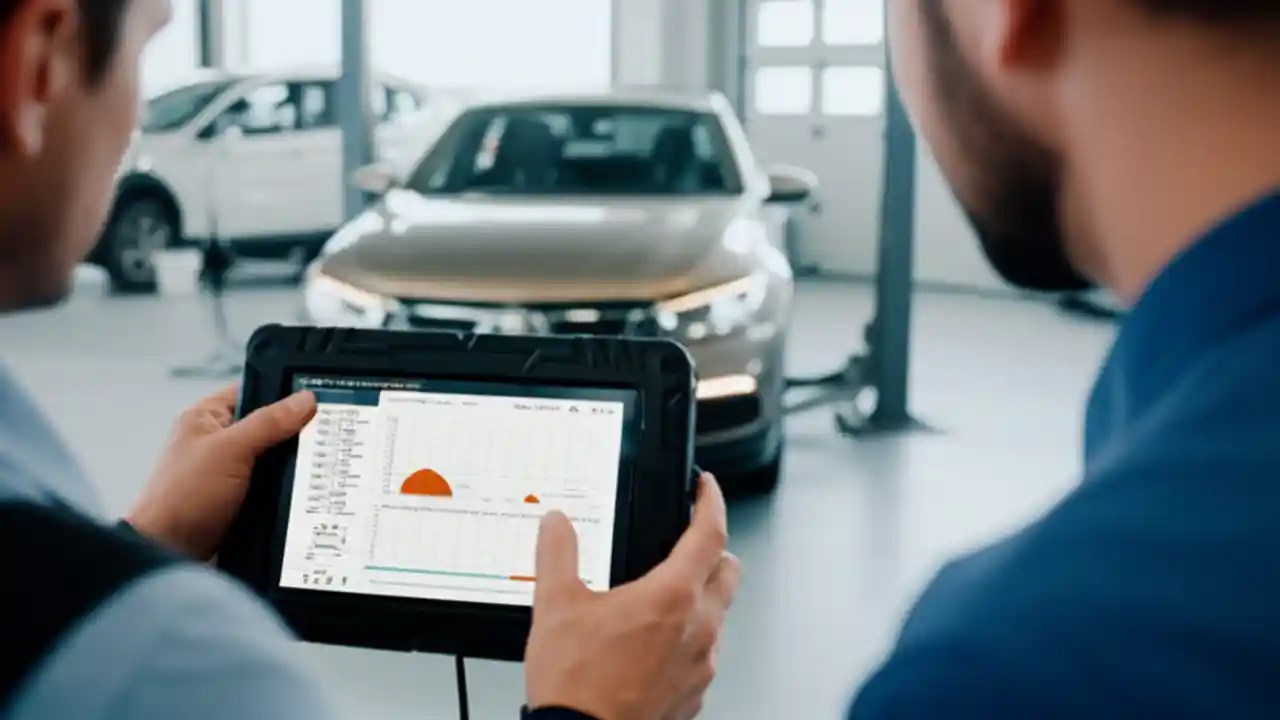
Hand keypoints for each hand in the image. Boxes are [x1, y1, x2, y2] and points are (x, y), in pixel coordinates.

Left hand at [127, 386, 316, 560]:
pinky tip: (308, 492)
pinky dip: (289, 490)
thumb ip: (269, 422)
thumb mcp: (230, 450)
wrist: (170, 554)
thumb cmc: (181, 499)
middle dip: (296, 434)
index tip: (318, 398)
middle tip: (327, 435)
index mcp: (207, 418)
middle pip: (271, 427)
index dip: (284, 392)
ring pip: (276, 459)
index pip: (254, 391)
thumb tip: (304, 401)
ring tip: (322, 465)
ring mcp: (231, 473)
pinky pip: (274, 487)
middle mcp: (219, 443)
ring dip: (294, 466)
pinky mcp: (242, 500)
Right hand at [526, 475, 740, 719]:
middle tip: (690, 540)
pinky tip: (655, 645)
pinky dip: (688, 640)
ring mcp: (701, 665)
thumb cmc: (577, 687)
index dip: (711, 502)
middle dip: (714, 549)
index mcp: (672, 597)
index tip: (706, 489)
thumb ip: (557, 554)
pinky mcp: (695, 695)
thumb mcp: (554, 607)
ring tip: (662, 598)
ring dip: (700, 598)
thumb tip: (557, 524)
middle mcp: (698, 629)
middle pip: (728, 571)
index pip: (710, 533)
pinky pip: (704, 655)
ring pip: (719, 616)